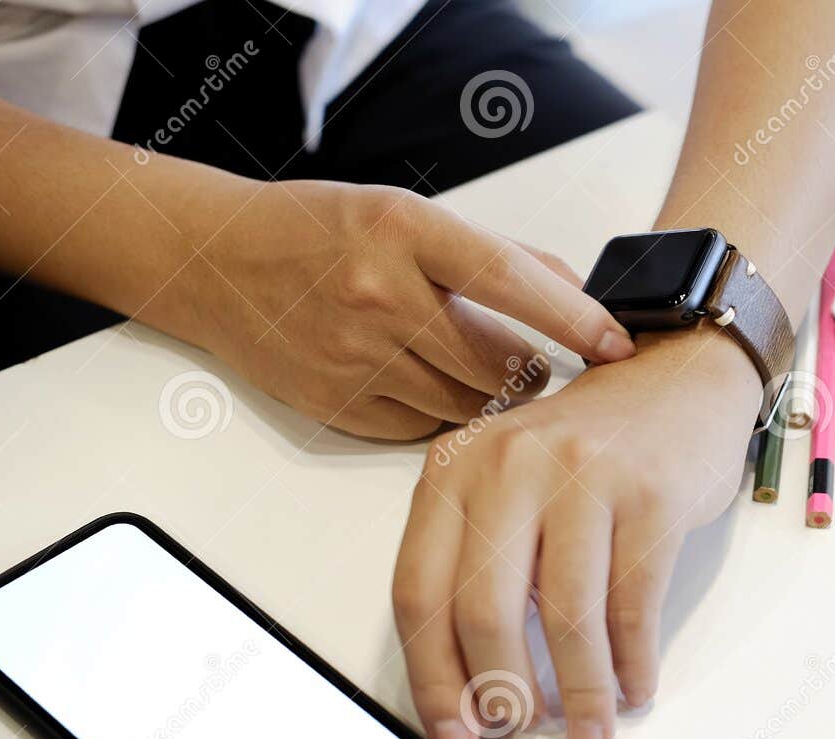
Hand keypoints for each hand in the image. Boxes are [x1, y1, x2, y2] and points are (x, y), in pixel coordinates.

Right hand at [171, 180, 635, 438]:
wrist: (215, 264)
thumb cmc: (318, 232)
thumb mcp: (405, 213)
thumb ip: (493, 254)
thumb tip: (577, 294)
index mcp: (401, 230)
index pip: (511, 280)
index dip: (575, 318)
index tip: (618, 341)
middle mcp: (377, 293)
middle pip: (499, 362)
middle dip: (529, 367)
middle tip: (526, 355)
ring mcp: (354, 356)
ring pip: (468, 403)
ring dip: (486, 393)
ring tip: (463, 361)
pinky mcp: (339, 405)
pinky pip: (425, 428)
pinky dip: (438, 411)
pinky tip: (415, 379)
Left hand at [392, 327, 760, 738]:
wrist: (677, 382)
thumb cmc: (585, 457)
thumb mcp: (507, 489)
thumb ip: (478, 569)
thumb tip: (473, 694)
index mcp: (454, 471)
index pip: (419, 593)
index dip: (433, 680)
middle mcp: (508, 464)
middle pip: (484, 610)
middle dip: (503, 695)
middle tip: (521, 735)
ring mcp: (582, 474)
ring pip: (567, 617)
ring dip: (581, 694)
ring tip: (591, 732)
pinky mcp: (650, 492)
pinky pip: (634, 604)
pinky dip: (632, 662)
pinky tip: (633, 688)